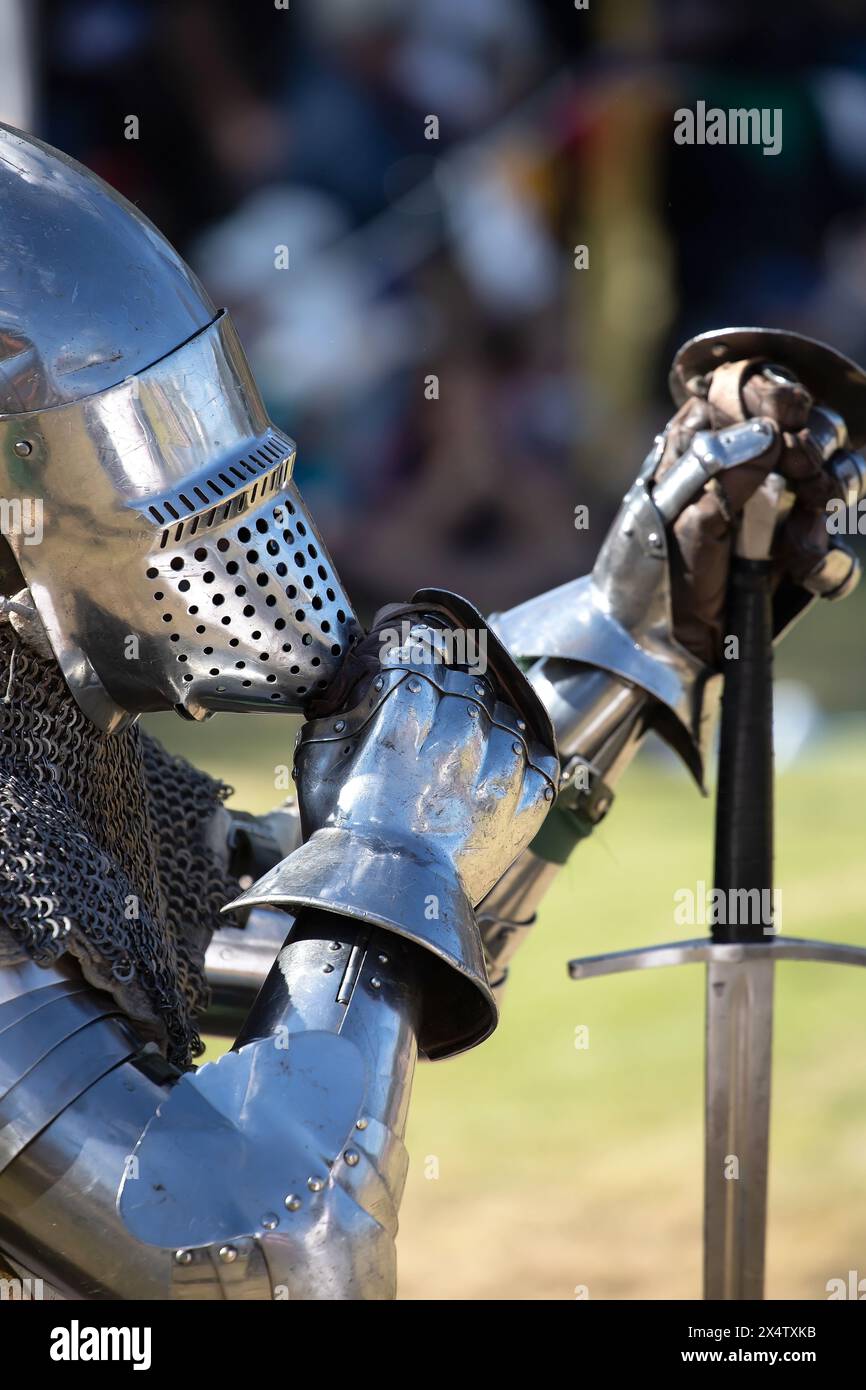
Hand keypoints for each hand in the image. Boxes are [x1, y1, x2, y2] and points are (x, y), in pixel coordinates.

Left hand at [656, 359, 848, 664]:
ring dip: (828, 506)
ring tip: (800, 543)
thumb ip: (717, 475)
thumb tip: (766, 434)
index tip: (789, 412)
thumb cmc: (645, 579)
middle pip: (815, 426)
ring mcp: (782, 514)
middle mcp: (752, 471)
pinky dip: (829, 565)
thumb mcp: (673, 524)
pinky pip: (841, 550)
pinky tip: (804, 575)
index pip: (754, 390)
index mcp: (708, 446)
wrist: (656, 653)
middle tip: (803, 473)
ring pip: (841, 479)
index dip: (778, 393)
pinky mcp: (801, 559)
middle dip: (816, 448)